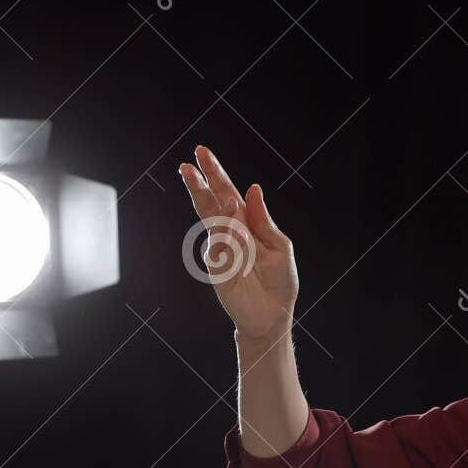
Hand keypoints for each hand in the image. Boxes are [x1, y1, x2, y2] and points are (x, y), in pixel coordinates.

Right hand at [179, 145, 297, 342]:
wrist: (273, 314)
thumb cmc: (279, 280)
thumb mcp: (280, 246)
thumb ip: (264, 220)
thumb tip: (254, 189)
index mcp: (246, 222)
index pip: (226, 192)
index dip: (214, 173)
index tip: (201, 152)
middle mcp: (230, 232)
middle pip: (210, 203)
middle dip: (199, 184)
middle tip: (188, 166)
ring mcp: (220, 250)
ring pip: (213, 224)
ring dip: (220, 211)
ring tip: (230, 202)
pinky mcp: (216, 269)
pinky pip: (219, 249)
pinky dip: (229, 242)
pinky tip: (238, 238)